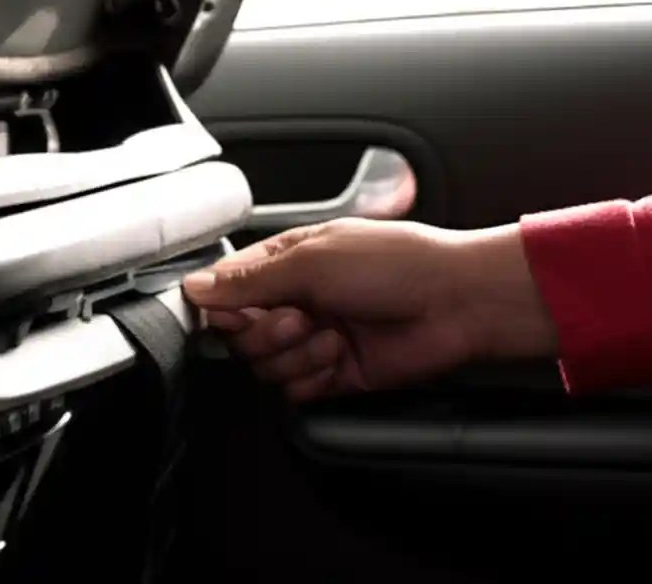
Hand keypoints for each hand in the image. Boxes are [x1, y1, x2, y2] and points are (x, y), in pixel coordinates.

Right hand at [183, 218, 557, 401]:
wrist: (457, 302)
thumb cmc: (397, 264)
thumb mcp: (314, 261)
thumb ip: (249, 280)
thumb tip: (195, 287)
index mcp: (287, 262)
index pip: (226, 292)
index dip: (225, 309)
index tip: (240, 311)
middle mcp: (297, 299)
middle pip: (240, 336)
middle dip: (265, 333)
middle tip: (299, 318)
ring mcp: (314, 337)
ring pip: (265, 366)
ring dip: (294, 356)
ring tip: (330, 335)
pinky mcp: (334, 372)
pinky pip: (295, 390)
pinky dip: (312, 377)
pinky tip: (340, 357)